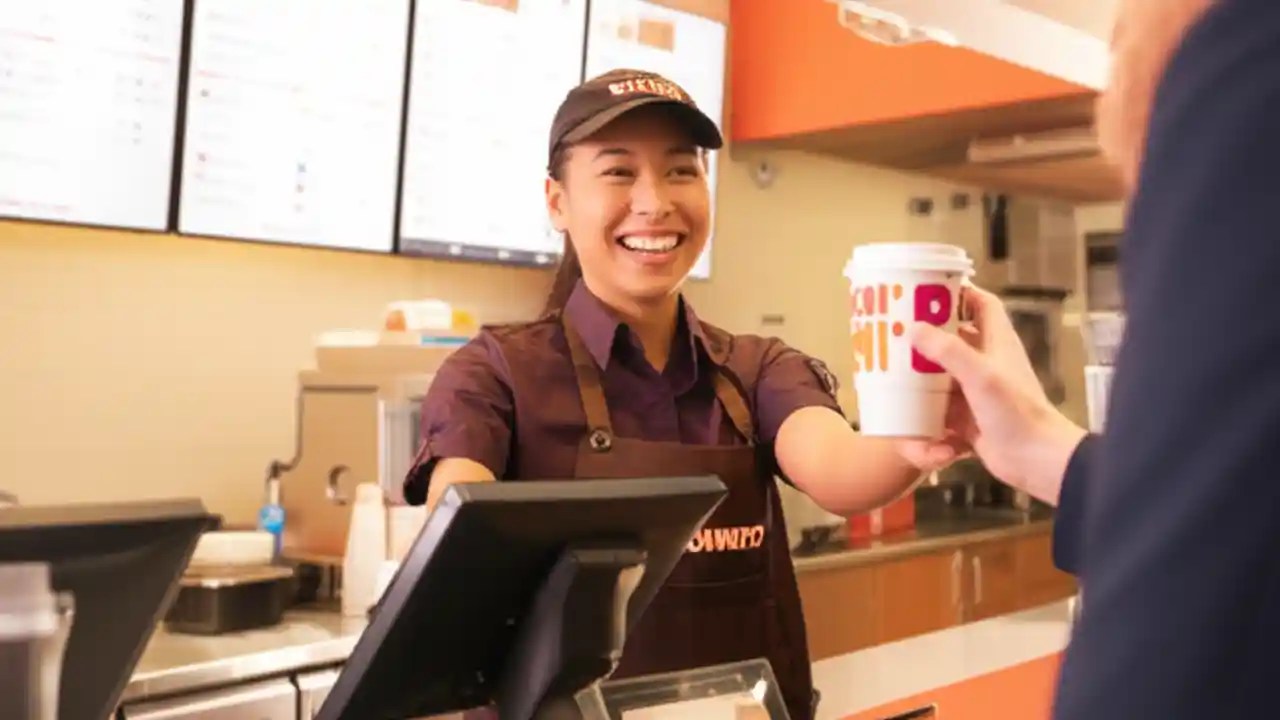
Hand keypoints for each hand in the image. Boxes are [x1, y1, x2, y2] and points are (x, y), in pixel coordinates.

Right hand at [897, 285, 1086, 503]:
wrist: (1035, 460)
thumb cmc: (1016, 412)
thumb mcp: (982, 376)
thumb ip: (948, 351)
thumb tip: (913, 328)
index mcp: (997, 343)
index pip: (982, 305)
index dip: (959, 292)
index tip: (928, 288)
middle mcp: (986, 363)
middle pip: (953, 338)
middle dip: (926, 334)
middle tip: (895, 329)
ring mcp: (975, 391)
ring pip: (941, 374)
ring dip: (920, 373)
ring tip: (890, 368)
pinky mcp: (966, 417)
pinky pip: (938, 407)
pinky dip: (924, 409)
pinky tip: (905, 411)